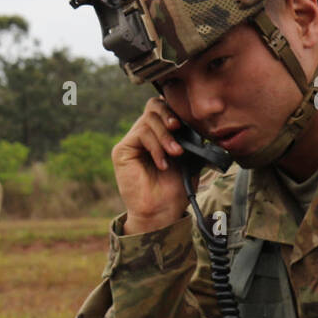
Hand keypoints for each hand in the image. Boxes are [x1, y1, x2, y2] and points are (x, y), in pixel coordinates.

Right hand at [114, 96, 191, 234]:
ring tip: (175, 154)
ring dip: (165, 136)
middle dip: (169, 115)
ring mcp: (131, 142)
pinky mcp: (122, 150)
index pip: (162, 108)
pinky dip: (156, 146)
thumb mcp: (189, 159)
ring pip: (148, 120)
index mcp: (158, 135)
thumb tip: (195, 121)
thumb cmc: (175, 189)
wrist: (161, 211)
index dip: (173, 109)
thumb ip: (189, 139)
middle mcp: (143, 136)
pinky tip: (162, 163)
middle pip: (153, 106)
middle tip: (178, 128)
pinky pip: (141, 134)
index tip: (186, 122)